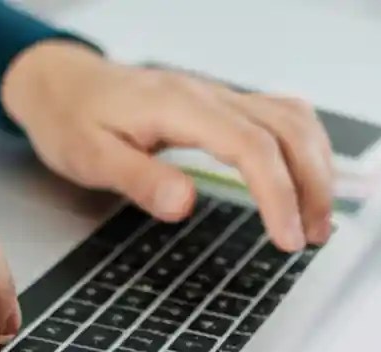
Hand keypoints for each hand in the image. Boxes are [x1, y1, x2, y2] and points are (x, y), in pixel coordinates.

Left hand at [1, 41, 334, 251]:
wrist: (63, 84)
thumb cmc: (73, 119)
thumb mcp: (90, 157)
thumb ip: (138, 179)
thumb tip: (184, 203)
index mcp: (179, 106)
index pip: (251, 146)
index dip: (278, 194)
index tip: (288, 238)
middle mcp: (210, 95)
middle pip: (287, 129)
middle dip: (312, 185)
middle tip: (312, 238)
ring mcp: (221, 97)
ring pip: (293, 119)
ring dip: (316, 167)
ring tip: (316, 219)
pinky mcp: (225, 106)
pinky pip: (283, 116)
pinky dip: (305, 149)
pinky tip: (306, 181)